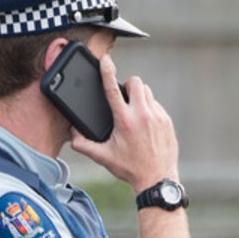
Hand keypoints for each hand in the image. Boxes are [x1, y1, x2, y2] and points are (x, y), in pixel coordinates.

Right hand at [69, 55, 178, 192]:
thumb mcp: (104, 157)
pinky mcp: (167, 120)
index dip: (107, 71)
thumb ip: (84, 145)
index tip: (106, 59)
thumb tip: (71, 134)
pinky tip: (144, 122)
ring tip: (133, 111)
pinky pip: (156, 104)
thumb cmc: (130, 168)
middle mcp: (142, 115)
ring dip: (138, 96)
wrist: (157, 178)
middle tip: (123, 98)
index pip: (113, 89)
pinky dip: (149, 108)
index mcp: (124, 120)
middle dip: (127, 85)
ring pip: (147, 92)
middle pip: (135, 82)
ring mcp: (157, 116)